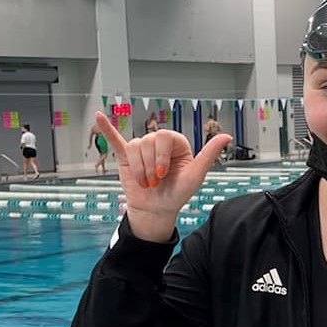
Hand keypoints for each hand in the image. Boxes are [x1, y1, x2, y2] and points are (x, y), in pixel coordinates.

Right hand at [95, 111, 230, 240]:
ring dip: (138, 170)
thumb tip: (227, 135)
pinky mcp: (125, 156)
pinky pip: (115, 139)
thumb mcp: (196, 174)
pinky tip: (98, 116)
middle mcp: (158, 142)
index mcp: (175, 143)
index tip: (163, 174)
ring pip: (134, 148)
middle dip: (150, 166)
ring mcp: (141, 148)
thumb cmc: (178, 193)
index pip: (164, 137)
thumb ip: (209, 154)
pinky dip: (106, 129)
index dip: (161, 157)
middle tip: (154, 182)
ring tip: (146, 183)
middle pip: (147, 141)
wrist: (157, 210)